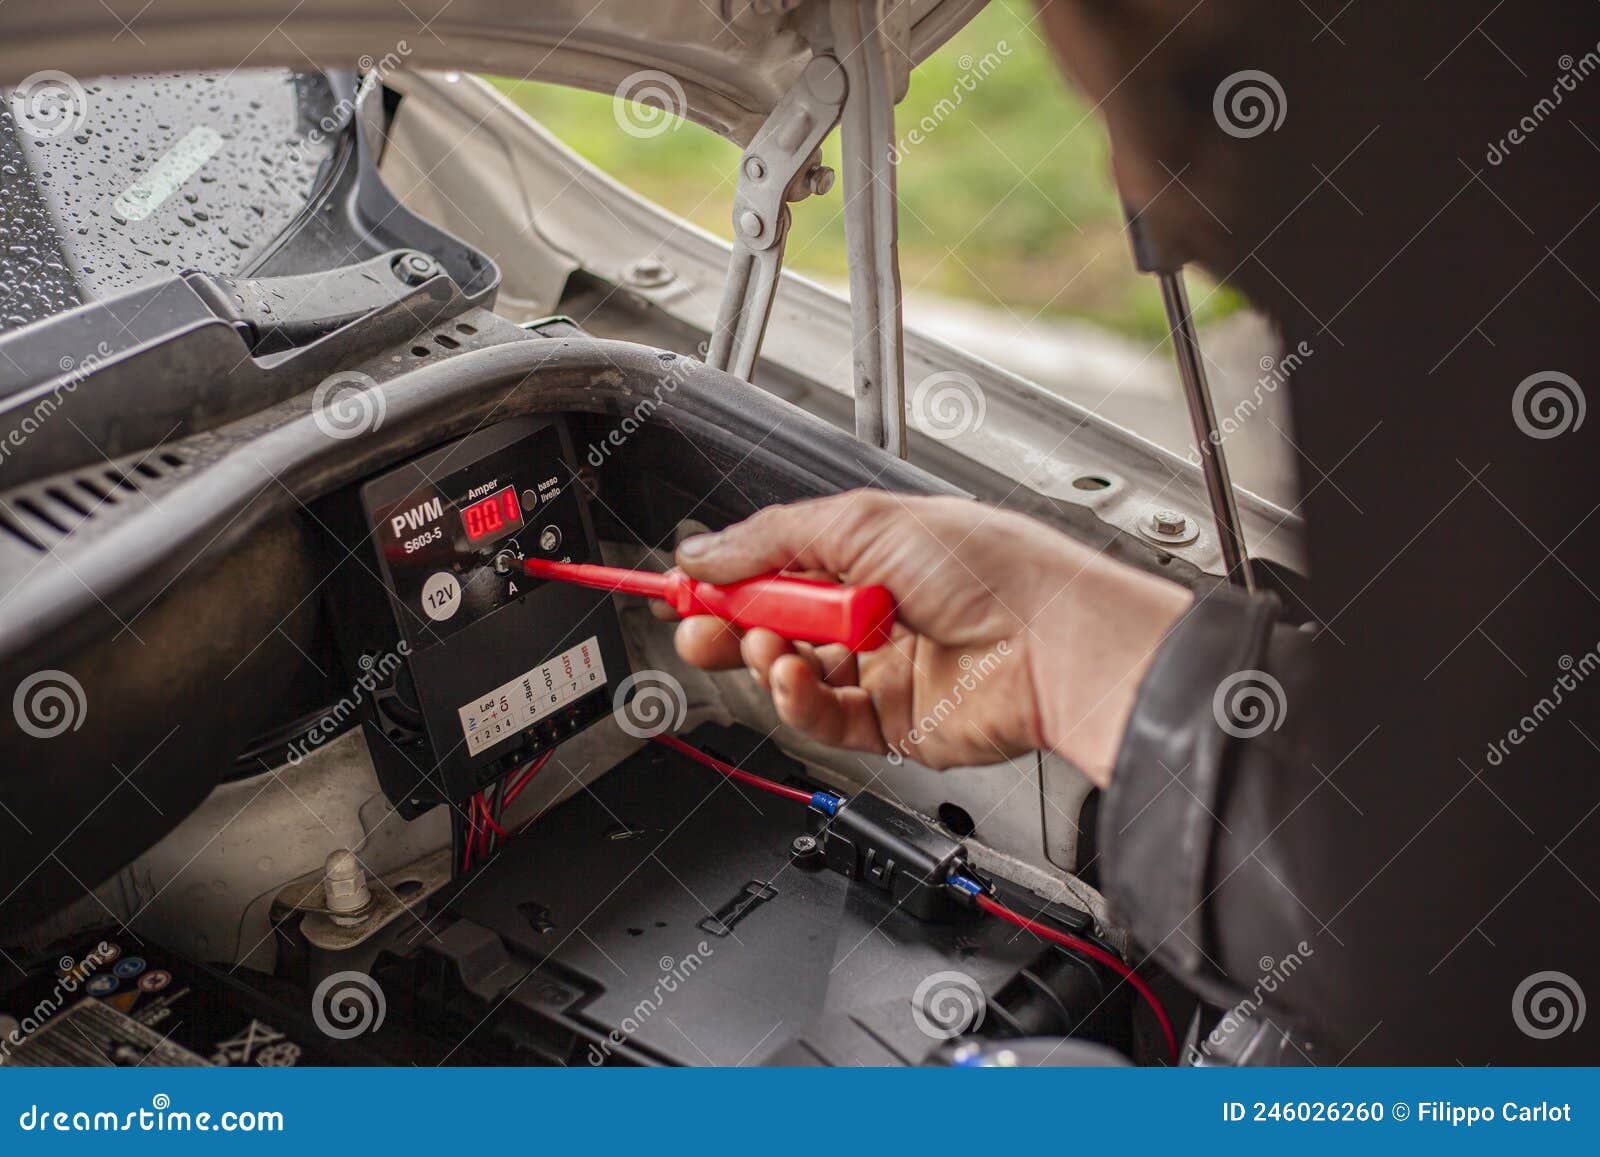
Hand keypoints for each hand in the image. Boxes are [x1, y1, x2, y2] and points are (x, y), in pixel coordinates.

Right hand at [667, 491, 1191, 786]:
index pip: (777, 564)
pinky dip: (796, 698)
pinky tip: (791, 676)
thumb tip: (703, 550)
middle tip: (698, 623)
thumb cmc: (991, 567)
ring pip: (792, 672)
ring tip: (763, 643)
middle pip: (775, 622)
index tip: (682, 583)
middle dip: (728, 622)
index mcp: (871, 552)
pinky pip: (822, 716)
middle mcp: (874, 609)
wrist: (1052, 640)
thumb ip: (772, 539)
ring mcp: (883, 667)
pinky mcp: (891, 723)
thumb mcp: (863, 522)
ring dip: (763, 658)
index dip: (726, 575)